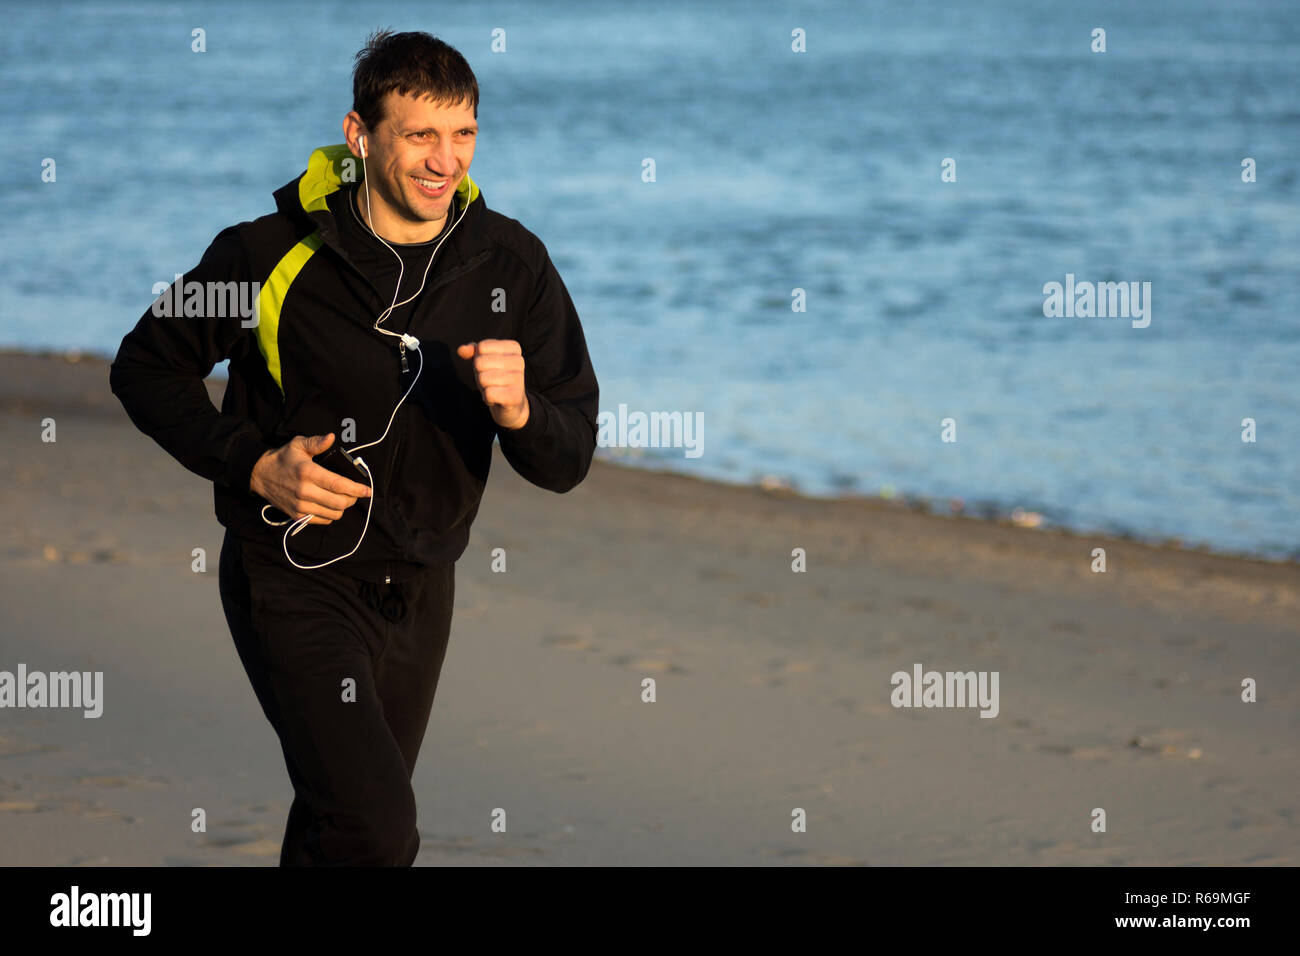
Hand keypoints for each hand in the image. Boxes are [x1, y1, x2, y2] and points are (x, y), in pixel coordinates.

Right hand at [249, 432, 370, 526]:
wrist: (260, 475)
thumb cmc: (283, 459)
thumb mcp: (298, 445)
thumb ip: (316, 442)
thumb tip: (331, 437)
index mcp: (307, 472)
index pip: (338, 484)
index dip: (356, 489)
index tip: (367, 490)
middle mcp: (305, 491)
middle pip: (339, 503)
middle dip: (352, 499)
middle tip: (354, 492)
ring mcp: (300, 505)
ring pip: (333, 514)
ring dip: (342, 507)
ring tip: (342, 498)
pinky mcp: (297, 515)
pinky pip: (323, 520)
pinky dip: (331, 515)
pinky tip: (329, 505)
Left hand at [456, 339, 529, 429]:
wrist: (509, 403)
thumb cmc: (495, 377)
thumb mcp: (483, 361)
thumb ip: (472, 352)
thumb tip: (461, 350)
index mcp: (513, 348)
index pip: (481, 347)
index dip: (478, 360)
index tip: (490, 367)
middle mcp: (519, 360)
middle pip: (480, 363)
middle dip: (480, 374)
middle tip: (491, 380)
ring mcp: (519, 378)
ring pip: (483, 379)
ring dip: (484, 387)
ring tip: (495, 389)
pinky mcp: (516, 396)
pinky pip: (489, 393)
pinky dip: (488, 398)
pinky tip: (497, 399)